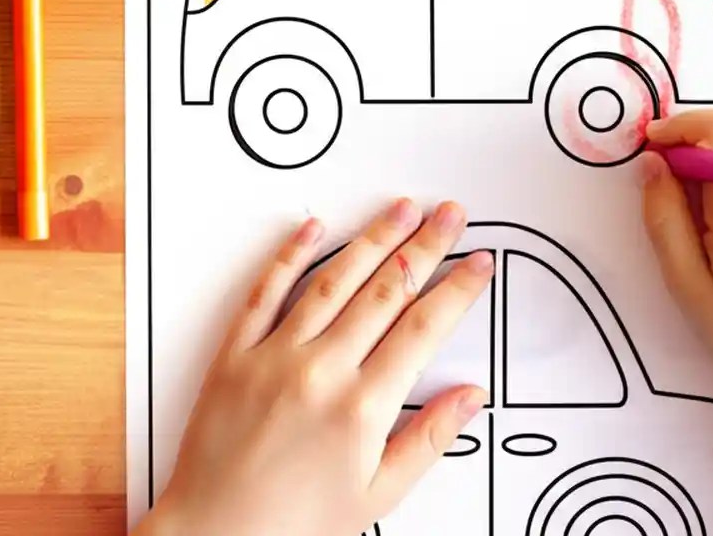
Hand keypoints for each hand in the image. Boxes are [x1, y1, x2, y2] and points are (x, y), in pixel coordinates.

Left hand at [134, 199, 494, 535]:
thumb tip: (468, 397)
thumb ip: (428, 440)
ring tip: (400, 209)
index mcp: (362, 408)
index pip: (425, 328)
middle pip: (388, 291)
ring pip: (335, 281)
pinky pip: (265, 292)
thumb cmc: (293, 525)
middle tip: (450, 216)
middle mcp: (321, 372)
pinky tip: (314, 228)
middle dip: (427, 246)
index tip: (478, 266)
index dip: (458, 289)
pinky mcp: (235, 355)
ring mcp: (274, 357)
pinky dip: (290, 256)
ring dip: (373, 239)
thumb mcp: (378, 494)